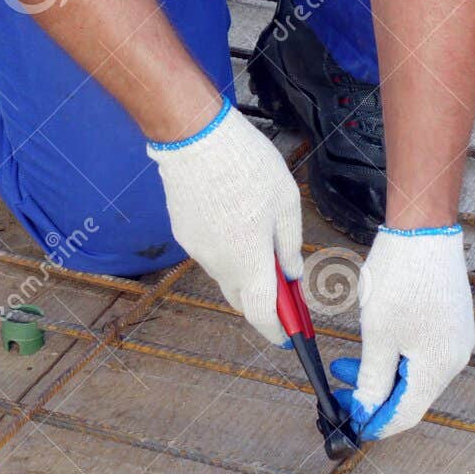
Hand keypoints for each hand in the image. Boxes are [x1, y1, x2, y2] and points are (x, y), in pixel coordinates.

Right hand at [147, 99, 302, 343]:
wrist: (193, 137)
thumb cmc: (245, 165)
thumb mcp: (285, 201)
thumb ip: (289, 244)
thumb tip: (291, 273)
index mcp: (248, 260)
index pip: (262, 314)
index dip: (278, 330)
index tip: (291, 336)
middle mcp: (218, 263)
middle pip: (241, 299)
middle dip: (263, 300)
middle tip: (284, 284)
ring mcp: (196, 249)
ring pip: (224, 274)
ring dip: (243, 268)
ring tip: (259, 231)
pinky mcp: (182, 233)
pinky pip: (209, 252)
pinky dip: (225, 247)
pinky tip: (234, 215)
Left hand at [330, 225, 473, 440]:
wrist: (424, 228)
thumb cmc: (400, 276)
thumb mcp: (378, 333)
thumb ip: (372, 378)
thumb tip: (365, 411)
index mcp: (439, 367)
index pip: (406, 414)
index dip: (375, 424)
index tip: (349, 424)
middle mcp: (455, 358)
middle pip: (412, 395)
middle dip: (374, 397)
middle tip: (340, 393)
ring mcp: (456, 339)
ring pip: (415, 373)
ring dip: (381, 375)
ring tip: (345, 365)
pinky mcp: (451, 322)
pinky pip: (422, 352)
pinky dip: (396, 356)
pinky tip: (373, 345)